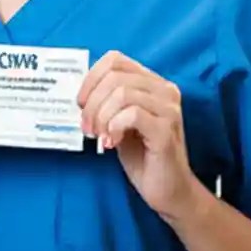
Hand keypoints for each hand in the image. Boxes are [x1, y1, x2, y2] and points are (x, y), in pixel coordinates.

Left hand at [77, 51, 202, 222]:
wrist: (168, 191)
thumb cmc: (142, 156)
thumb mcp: (118, 121)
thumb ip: (107, 101)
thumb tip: (81, 93)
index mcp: (153, 83)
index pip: (115, 60)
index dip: (91, 78)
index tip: (81, 104)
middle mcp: (165, 90)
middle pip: (115, 77)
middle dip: (92, 103)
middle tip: (88, 128)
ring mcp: (168, 109)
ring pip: (122, 93)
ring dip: (101, 116)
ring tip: (100, 136)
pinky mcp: (166, 130)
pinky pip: (132, 114)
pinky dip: (114, 127)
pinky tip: (113, 142)